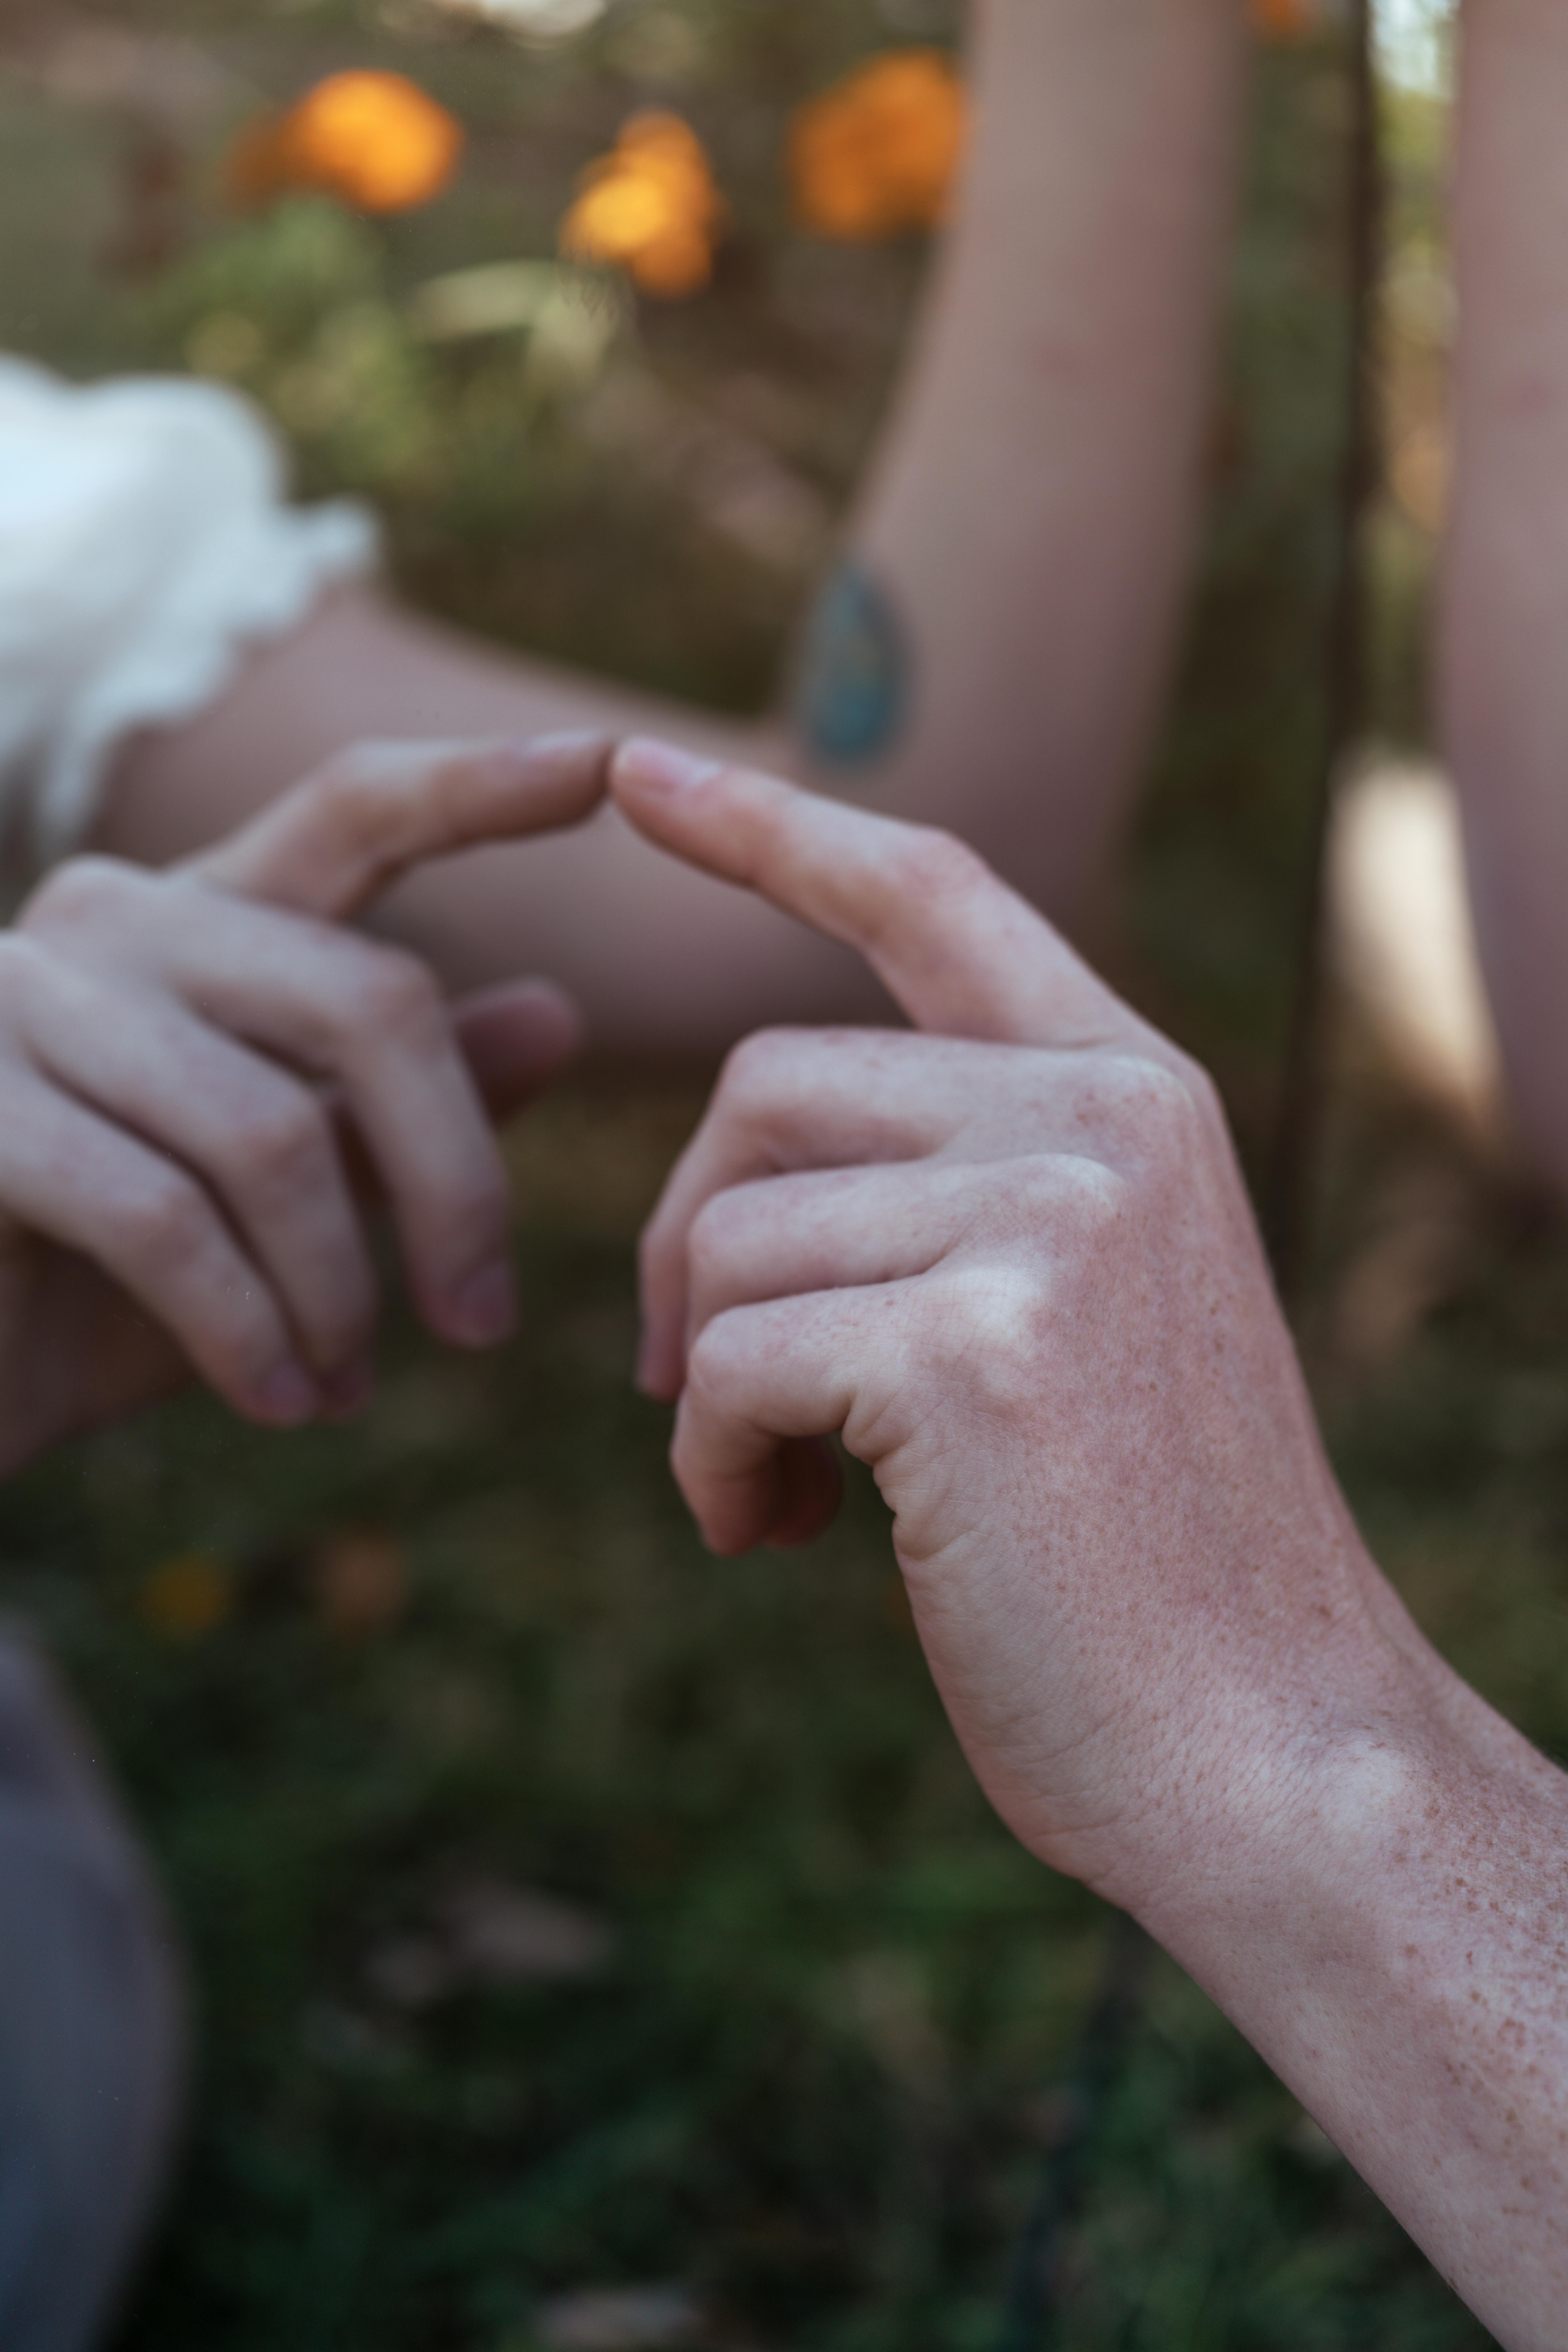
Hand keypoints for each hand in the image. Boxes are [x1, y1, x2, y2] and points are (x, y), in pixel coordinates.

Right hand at [0, 732, 611, 1475]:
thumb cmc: (102, 1281)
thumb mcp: (284, 1189)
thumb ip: (403, 1101)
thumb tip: (561, 1014)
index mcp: (197, 917)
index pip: (353, 810)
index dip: (477, 783)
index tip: (604, 760)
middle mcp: (110, 916)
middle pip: (369, 1003)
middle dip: (455, 1186)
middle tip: (482, 1325)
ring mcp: (19, 997)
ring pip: (273, 1135)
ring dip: (338, 1293)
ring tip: (347, 1387)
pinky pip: (166, 1220)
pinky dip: (247, 1333)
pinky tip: (279, 1400)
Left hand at [610, 741, 1427, 1914]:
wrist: (1268, 1748)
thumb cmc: (1144, 1553)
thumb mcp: (1081, 1314)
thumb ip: (962, 1193)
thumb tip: (741, 1173)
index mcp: (1134, 1098)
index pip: (931, 895)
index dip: (772, 827)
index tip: (638, 771)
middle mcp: (1103, 1121)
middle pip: (767, 1084)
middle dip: (694, 1238)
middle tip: (705, 1390)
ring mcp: (1048, 1223)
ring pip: (732, 1233)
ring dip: (710, 1386)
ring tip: (784, 1498)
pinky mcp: (971, 1348)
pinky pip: (729, 1356)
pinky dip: (713, 1465)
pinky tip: (777, 1541)